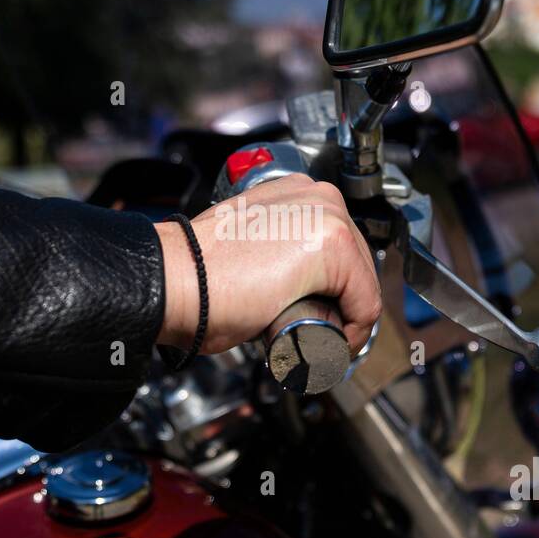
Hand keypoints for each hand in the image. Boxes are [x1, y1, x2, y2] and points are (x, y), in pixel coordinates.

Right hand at [156, 174, 381, 355]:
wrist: (174, 280)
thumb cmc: (196, 275)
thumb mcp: (250, 249)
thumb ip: (278, 254)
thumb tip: (300, 285)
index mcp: (297, 192)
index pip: (342, 251)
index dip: (337, 295)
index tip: (323, 322)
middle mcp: (317, 196)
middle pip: (357, 267)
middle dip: (342, 308)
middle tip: (320, 338)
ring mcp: (328, 216)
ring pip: (363, 285)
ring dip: (346, 322)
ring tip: (318, 344)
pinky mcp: (334, 245)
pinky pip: (365, 303)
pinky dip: (354, 333)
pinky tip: (330, 345)